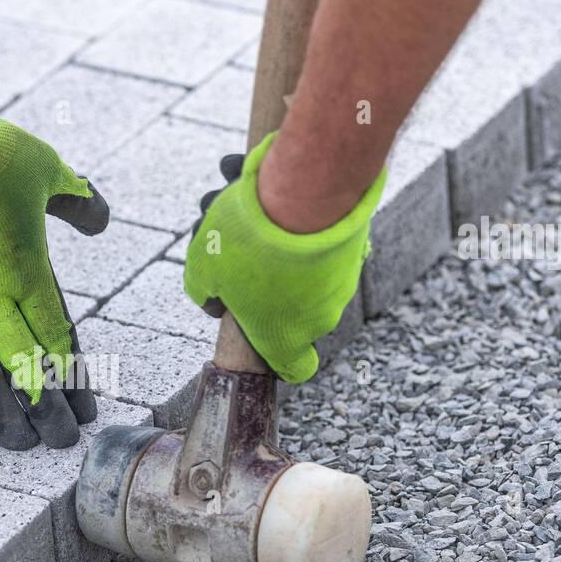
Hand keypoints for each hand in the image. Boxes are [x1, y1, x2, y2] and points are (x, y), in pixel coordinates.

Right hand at [0, 91, 107, 449]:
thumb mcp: (48, 169)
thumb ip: (78, 200)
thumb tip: (101, 218)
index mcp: (29, 274)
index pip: (58, 341)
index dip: (73, 381)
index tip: (85, 412)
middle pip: (26, 368)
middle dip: (46, 410)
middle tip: (59, 442)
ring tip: (14, 445)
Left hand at [184, 134, 386, 382]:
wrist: (307, 192)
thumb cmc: (250, 241)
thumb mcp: (204, 267)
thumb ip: (204, 292)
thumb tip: (214, 300)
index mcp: (283, 336)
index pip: (294, 368)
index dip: (280, 358)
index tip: (262, 333)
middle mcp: (320, 318)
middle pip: (286, 307)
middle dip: (260, 280)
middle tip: (233, 243)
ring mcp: (342, 284)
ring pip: (302, 270)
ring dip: (276, 244)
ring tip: (247, 203)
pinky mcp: (356, 250)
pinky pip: (321, 241)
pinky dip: (303, 223)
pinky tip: (278, 192)